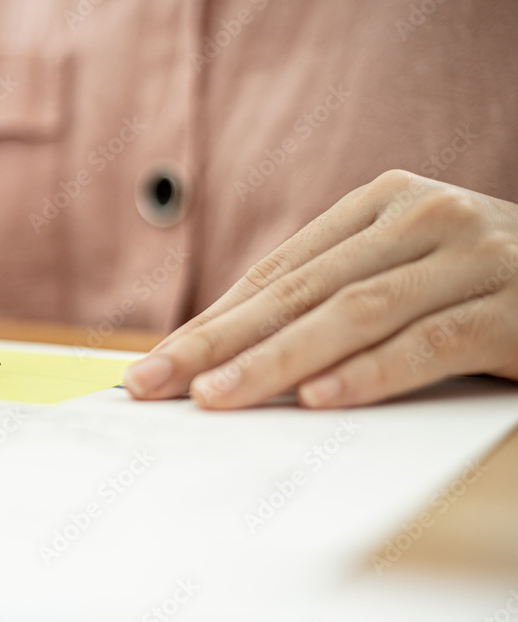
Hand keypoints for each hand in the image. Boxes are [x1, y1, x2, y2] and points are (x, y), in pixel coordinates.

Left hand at [124, 170, 517, 408]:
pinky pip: (430, 343)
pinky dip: (372, 373)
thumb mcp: (401, 276)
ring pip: (353, 314)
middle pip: (299, 291)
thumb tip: (226, 355)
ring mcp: (472, 257)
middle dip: (218, 342)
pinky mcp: (514, 307)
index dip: (212, 320)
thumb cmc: (478, 286)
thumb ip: (332, 301)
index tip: (157, 364)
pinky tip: (320, 399)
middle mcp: (422, 217)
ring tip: (217, 397)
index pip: (277, 272)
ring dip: (276, 361)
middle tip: (157, 383)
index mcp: (382, 203)